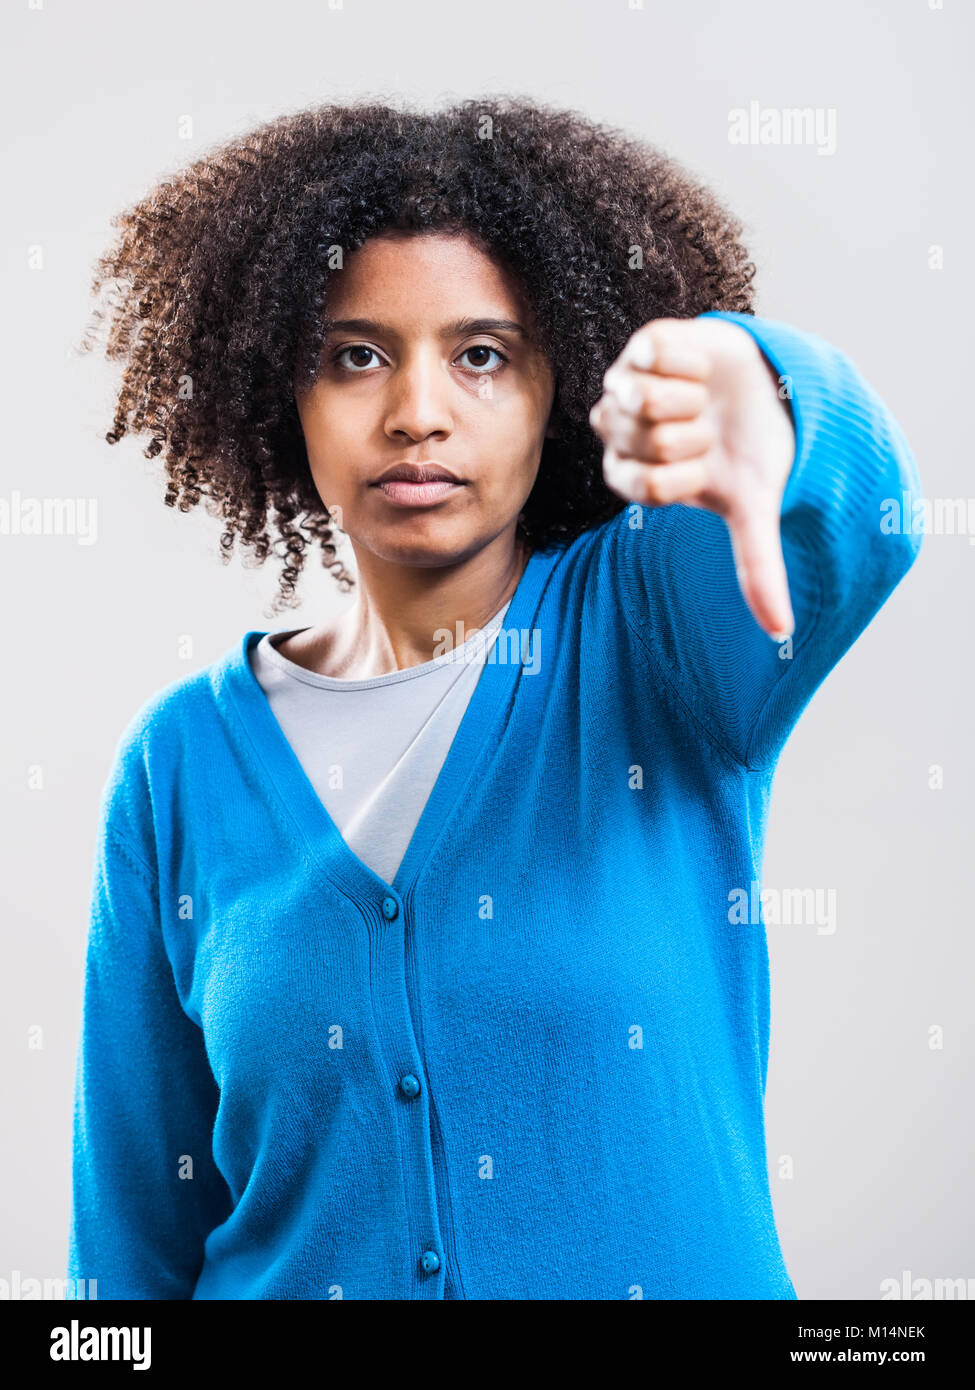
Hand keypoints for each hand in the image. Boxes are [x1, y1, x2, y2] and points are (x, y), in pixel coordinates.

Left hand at [590, 316, 796, 637]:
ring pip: (640, 396)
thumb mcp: (753, 508)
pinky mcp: (643, 345)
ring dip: (689, 399)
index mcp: (630, 475)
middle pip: (643, 440)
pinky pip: (654, 352)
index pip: (641, 484)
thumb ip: (757, 567)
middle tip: (706, 430)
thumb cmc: (746, 452)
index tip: (706, 465)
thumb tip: (782, 632)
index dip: (683, 472)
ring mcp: (625, 385)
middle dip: (691, 435)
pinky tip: (702, 370)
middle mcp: (617, 433)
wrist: (766, 390)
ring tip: (703, 400)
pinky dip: (691, 362)